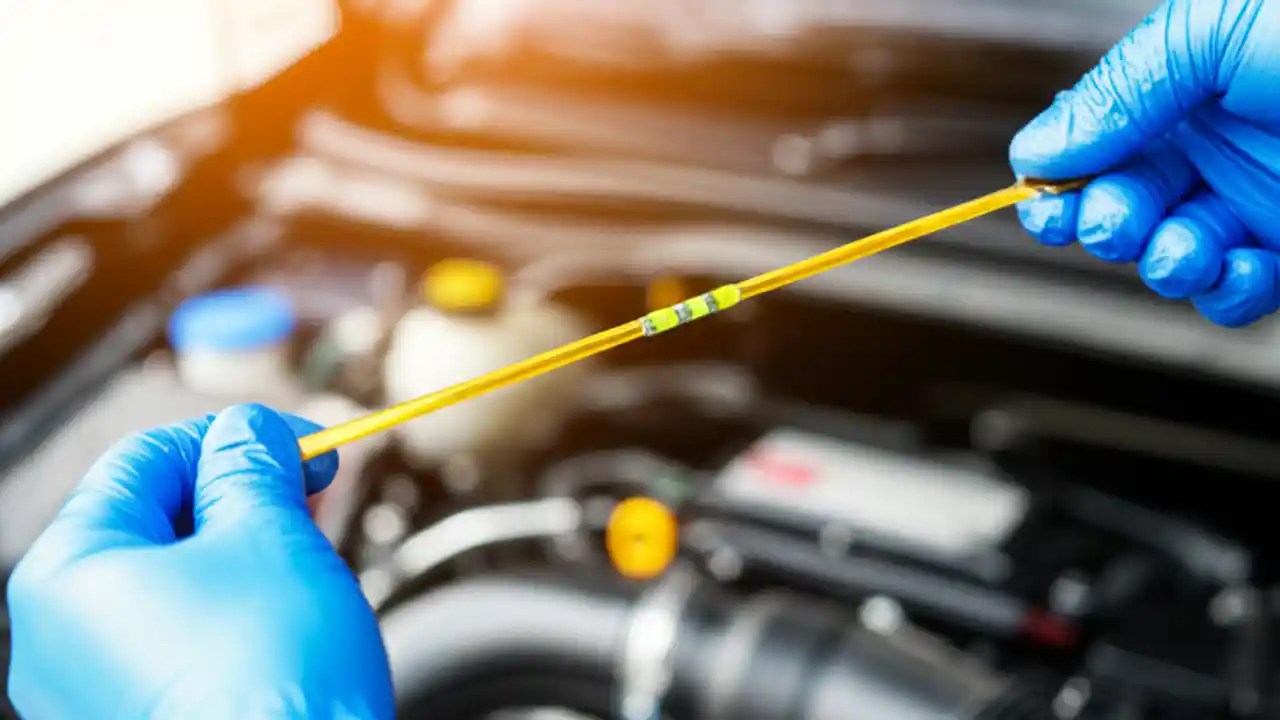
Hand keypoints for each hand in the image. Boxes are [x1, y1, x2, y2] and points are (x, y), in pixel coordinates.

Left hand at [6, 404, 393, 718]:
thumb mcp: (269, 535)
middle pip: (152, 522)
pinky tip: (286, 615)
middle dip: (240, 497)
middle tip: (312, 491)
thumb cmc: (274, 669)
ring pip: (170, 584)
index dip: (230, 437)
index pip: (143, 462)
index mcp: (66, 574)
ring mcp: (92, 692)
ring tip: (307, 555)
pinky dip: (231, 611)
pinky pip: (177, 642)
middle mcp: (57, 639)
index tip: (300, 441)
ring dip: (242, 551)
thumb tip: (248, 430)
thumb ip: (252, 465)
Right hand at [1010, 0, 1279, 326]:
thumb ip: (1120, 91)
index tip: (1045, 196)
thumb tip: (1041, 149)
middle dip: (1102, 222)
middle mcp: (1211, 146)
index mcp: (1182, 88)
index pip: (1091, 141)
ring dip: (1162, 261)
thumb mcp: (1213, 35)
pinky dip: (1225, 290)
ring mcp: (1252, 202)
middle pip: (1117, 204)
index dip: (1057, 176)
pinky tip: (1243, 263)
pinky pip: (1232, 292)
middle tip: (1116, 219)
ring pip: (1167, 256)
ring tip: (1186, 246)